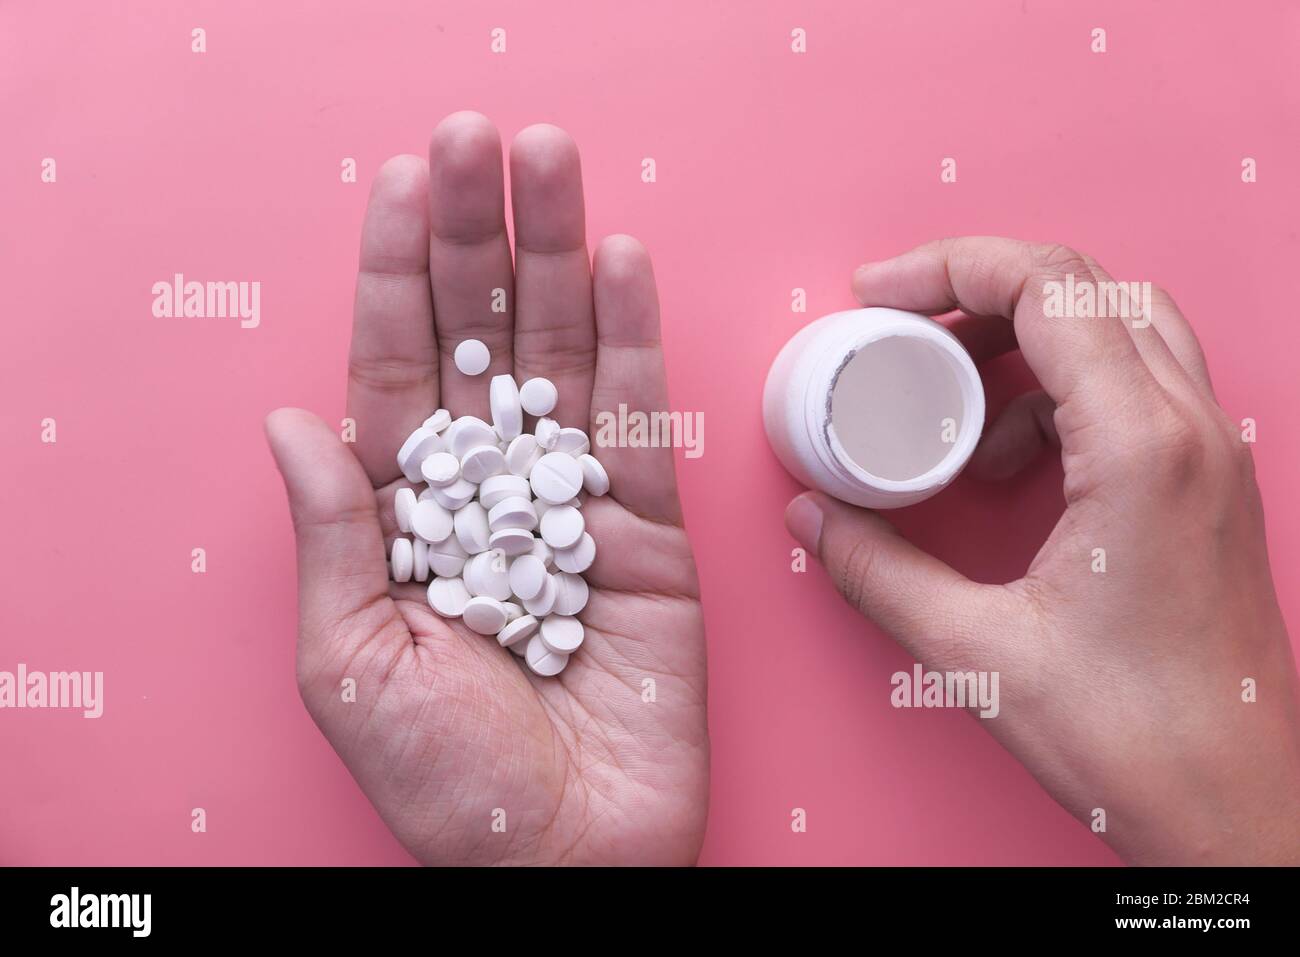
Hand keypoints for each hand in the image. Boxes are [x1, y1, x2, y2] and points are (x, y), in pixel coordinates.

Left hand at [265, 113, 707, 864]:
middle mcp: (486, 492)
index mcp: (405, 517)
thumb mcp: (352, 662)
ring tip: (551, 161)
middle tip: (483, 139)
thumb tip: (291, 419)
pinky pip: (640, 420)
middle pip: (479, 339)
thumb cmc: (447, 782)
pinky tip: (616, 261)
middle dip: (478, 237)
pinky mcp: (650, 530)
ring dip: (556, 257)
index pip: (392, 370)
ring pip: (563, 357)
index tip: (402, 184)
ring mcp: (570, 503)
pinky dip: (632, 339)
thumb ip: (333, 535)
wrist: (568, 856)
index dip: (394, 275)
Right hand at [786, 237, 1299, 864]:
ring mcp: (1211, 455)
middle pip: (1085, 286)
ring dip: (1023, 341)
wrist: (1237, 805)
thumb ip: (880, 571)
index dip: (950, 265)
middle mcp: (1192, 431)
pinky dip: (1056, 394)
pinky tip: (1008, 466)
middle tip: (900, 330)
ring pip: (1118, 326)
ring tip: (949, 406)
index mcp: (1141, 449)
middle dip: (979, 292)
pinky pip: (1133, 387)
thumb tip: (815, 518)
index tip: (878, 293)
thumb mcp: (978, 653)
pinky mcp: (1206, 485)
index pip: (1050, 283)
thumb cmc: (1138, 737)